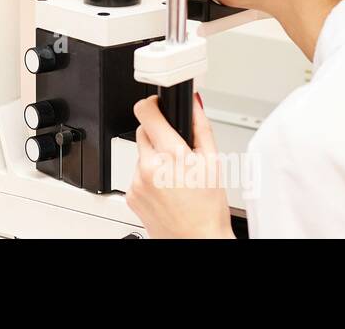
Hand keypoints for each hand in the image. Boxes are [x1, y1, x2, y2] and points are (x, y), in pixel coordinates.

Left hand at [126, 93, 234, 238]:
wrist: (196, 241)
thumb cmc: (208, 209)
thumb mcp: (214, 163)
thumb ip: (201, 127)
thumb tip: (194, 103)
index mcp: (171, 155)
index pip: (146, 112)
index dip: (152, 104)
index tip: (158, 105)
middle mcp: (149, 167)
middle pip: (143, 132)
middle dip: (159, 136)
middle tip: (177, 153)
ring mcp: (137, 182)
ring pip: (141, 154)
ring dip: (155, 159)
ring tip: (175, 178)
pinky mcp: (131, 195)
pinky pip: (137, 175)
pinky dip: (149, 177)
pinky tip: (165, 190)